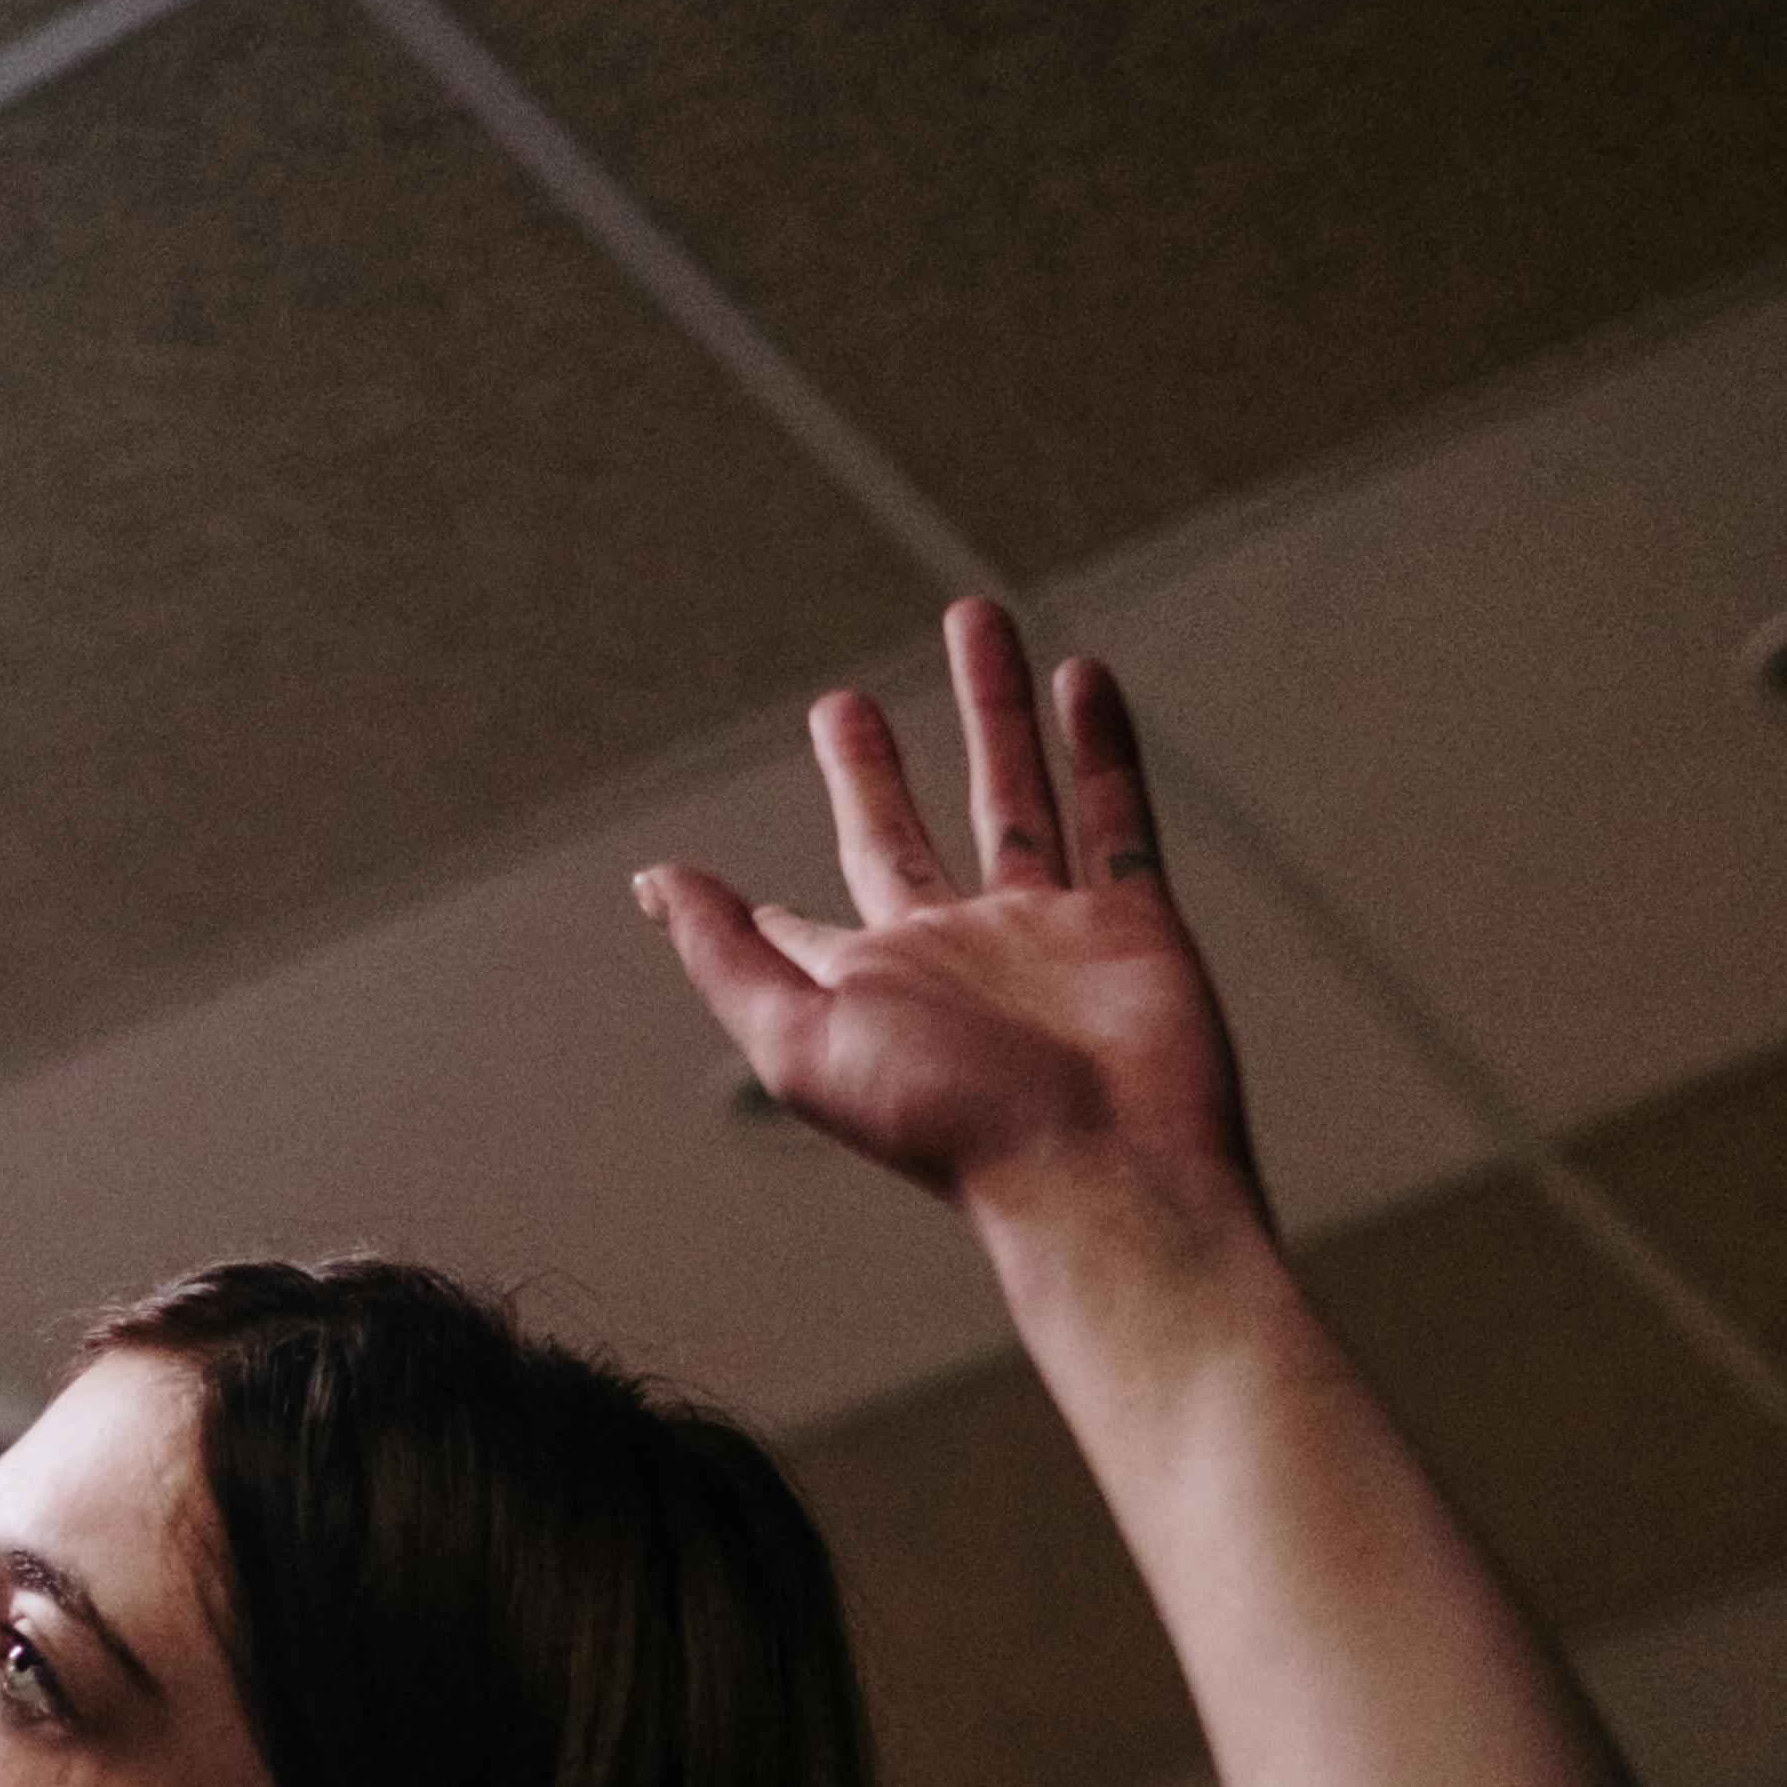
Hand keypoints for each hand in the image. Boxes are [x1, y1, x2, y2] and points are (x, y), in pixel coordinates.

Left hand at [638, 598, 1252, 1230]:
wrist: (1102, 1171)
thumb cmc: (947, 1122)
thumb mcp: (801, 1038)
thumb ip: (729, 957)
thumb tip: (655, 881)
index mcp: (873, 986)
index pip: (801, 929)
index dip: (755, 911)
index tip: (706, 879)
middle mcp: (957, 954)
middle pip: (905, 836)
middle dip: (870, 769)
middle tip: (840, 703)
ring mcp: (1049, 935)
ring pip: (1016, 794)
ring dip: (994, 708)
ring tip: (974, 615)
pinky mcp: (1131, 924)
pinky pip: (1116, 812)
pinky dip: (1101, 743)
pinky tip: (1082, 674)